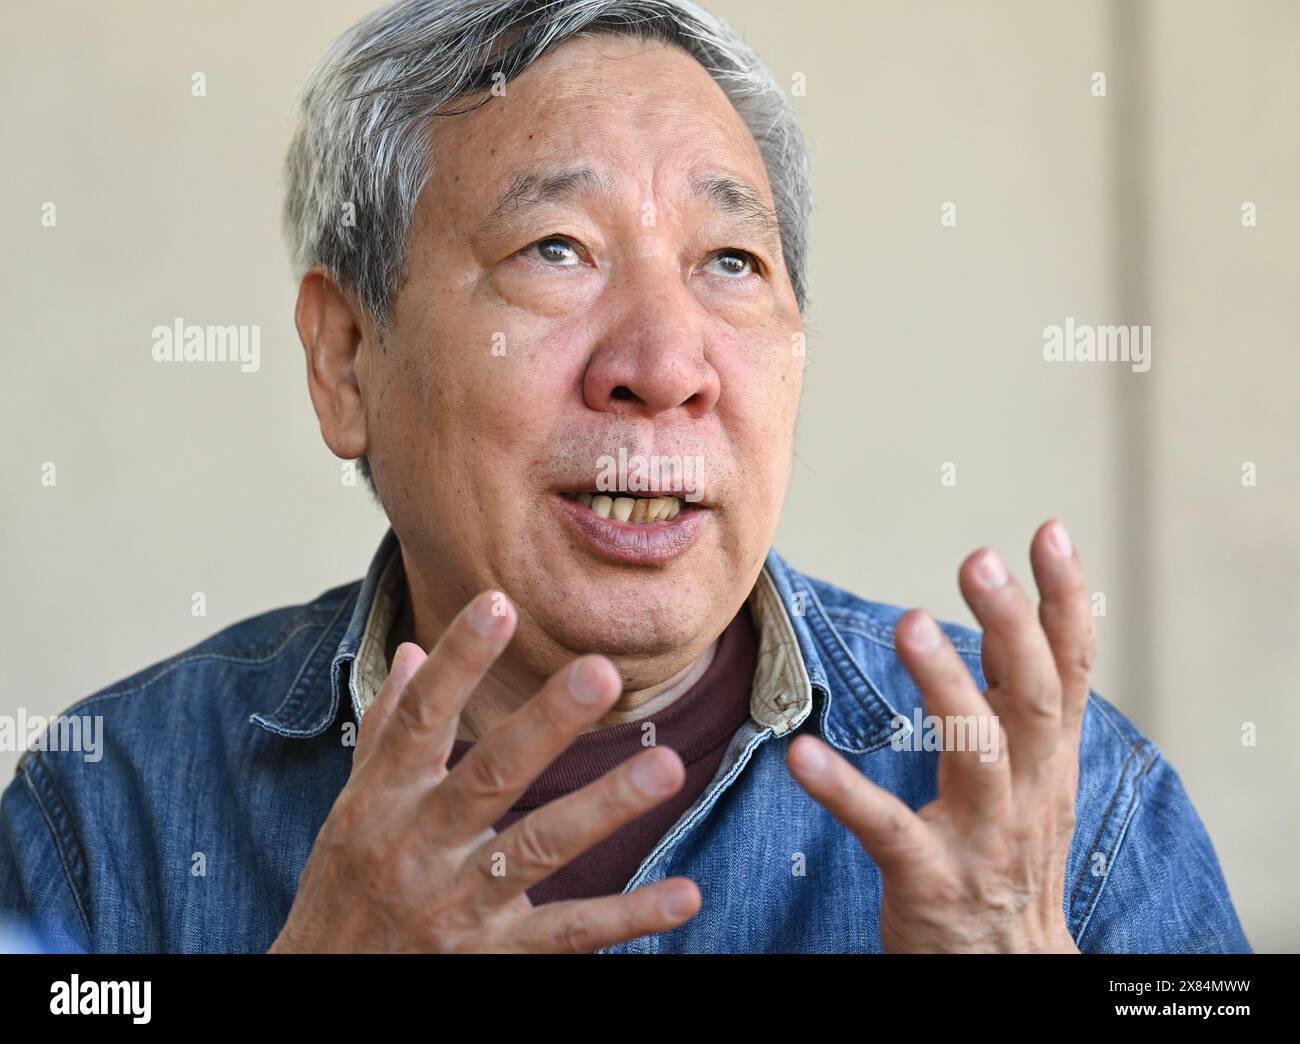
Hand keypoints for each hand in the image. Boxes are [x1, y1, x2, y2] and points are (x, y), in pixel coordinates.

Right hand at [269, 590, 701, 951]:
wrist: (324, 991)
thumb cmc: (343, 888)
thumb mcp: (353, 806)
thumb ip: (388, 729)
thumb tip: (416, 650)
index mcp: (384, 799)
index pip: (420, 718)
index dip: (459, 661)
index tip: (499, 604)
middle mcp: (420, 846)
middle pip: (490, 775)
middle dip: (545, 723)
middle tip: (601, 671)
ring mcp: (459, 904)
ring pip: (538, 849)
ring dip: (604, 807)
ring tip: (666, 766)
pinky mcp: (493, 956)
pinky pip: (568, 934)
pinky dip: (628, 917)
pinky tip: (685, 896)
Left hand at [787, 519, 1091, 952]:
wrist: (1008, 975)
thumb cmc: (1010, 863)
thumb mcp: (1033, 783)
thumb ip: (1019, 708)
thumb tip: (1009, 621)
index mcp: (1050, 763)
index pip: (1070, 671)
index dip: (1065, 601)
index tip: (1048, 532)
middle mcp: (1028, 795)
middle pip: (1033, 699)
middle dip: (1012, 625)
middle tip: (979, 559)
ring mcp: (983, 840)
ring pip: (978, 755)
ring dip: (949, 687)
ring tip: (911, 623)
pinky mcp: (931, 882)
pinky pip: (887, 830)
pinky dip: (846, 790)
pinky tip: (803, 755)